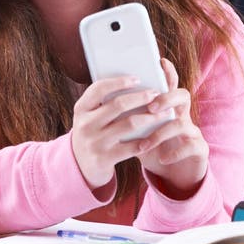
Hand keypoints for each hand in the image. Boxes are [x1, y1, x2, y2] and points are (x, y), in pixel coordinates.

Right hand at [71, 76, 169, 191]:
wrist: (80, 165)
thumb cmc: (93, 131)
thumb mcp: (90, 115)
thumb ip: (104, 101)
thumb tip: (135, 82)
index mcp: (81, 109)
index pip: (99, 89)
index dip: (119, 82)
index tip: (137, 79)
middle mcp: (85, 125)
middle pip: (118, 105)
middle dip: (141, 97)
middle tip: (156, 93)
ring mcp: (94, 143)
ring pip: (129, 124)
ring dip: (150, 117)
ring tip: (163, 113)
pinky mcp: (104, 159)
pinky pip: (131, 147)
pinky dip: (146, 139)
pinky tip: (155, 134)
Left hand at [136, 58, 208, 198]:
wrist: (174, 175)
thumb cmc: (152, 149)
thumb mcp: (139, 133)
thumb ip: (128, 118)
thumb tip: (104, 105)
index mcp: (168, 108)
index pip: (170, 84)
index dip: (168, 73)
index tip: (160, 62)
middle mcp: (182, 115)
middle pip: (183, 95)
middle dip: (167, 98)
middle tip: (151, 106)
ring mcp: (193, 131)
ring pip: (183, 123)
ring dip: (162, 133)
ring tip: (145, 144)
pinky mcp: (199, 149)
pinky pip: (191, 146)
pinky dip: (176, 152)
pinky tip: (162, 158)